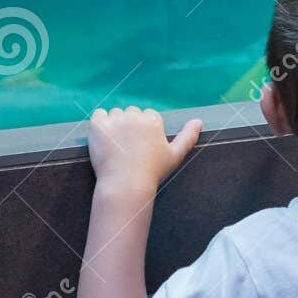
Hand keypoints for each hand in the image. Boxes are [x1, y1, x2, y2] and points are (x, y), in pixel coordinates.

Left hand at [87, 107, 202, 193]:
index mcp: (153, 120)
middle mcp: (134, 116)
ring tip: (116, 145)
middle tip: (129, 148)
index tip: (141, 147)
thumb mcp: (175, 156)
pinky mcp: (98, 125)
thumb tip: (199, 121)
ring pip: (115, 113)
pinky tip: (103, 138)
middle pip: (131, 112)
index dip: (144, 131)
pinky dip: (100, 124)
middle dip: (130, 125)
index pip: (147, 115)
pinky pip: (98, 114)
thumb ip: (188, 137)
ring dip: (115, 124)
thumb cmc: (152, 172)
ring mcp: (115, 120)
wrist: (126, 185)